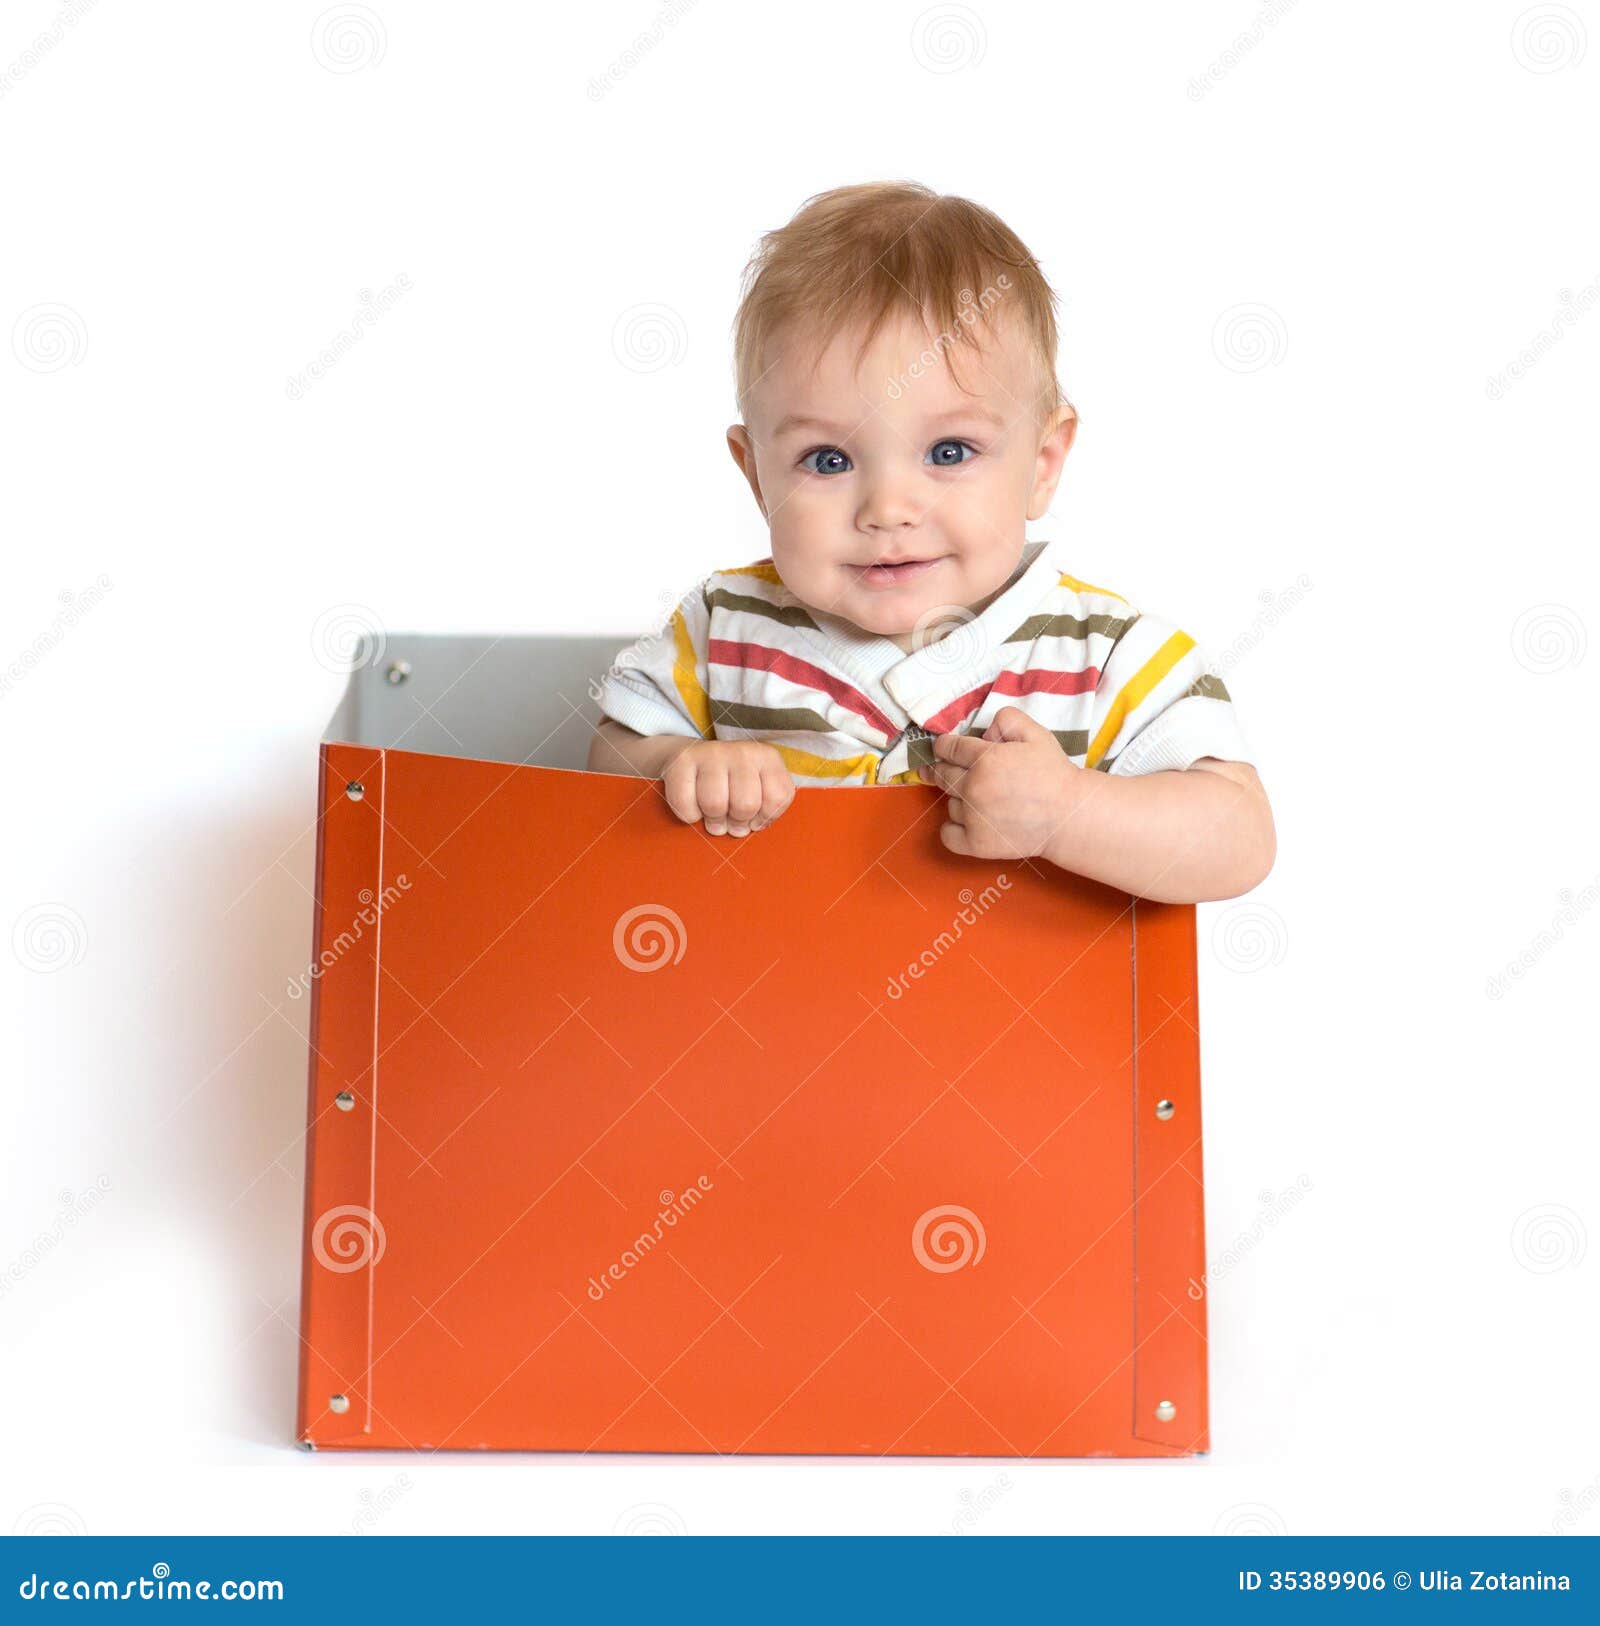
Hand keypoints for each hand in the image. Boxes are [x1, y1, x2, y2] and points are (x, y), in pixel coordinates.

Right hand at [662, 740, 794, 836]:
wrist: (691, 759)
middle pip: (746, 804)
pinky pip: (686, 804)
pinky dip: (689, 815)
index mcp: (767, 758)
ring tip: (713, 817)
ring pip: (715, 804)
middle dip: (737, 822)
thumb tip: (755, 827)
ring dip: (713, 820)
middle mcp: (742, 751)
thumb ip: (768, 808)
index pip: (778, 797)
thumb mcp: (759, 790)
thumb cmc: (730, 784)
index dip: (764, 818)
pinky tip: (694, 808)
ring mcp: (712, 753)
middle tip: (730, 821)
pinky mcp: (683, 760)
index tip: (754, 819)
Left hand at [918, 705, 1082, 859]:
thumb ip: (1007, 719)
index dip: (944, 746)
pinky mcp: (977, 843)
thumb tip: (983, 731)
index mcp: (985, 759)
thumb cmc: (1054, 774)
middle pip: (942, 774)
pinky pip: (948, 834)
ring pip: (949, 803)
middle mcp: (974, 788)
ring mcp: (973, 818)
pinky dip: (952, 829)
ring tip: (981, 799)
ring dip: (959, 799)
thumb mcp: (1036, 734)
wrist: (1069, 817)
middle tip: (945, 770)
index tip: (944, 748)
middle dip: (943, 769)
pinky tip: (966, 822)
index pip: (948, 748)